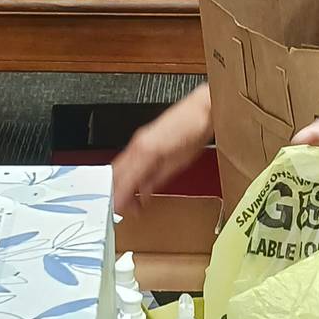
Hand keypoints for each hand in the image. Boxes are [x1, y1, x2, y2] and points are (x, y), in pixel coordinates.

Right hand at [112, 84, 213, 213]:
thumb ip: (157, 179)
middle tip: (124, 209)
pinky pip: (128, 159)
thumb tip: (144, 194)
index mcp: (145, 151)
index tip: (117, 210)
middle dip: (116, 193)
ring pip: (119, 166)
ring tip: (130, 200)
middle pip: (116, 173)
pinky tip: (135, 183)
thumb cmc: (195, 130)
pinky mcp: (143, 138)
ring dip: (120, 184)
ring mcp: (139, 140)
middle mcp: (138, 144)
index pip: (123, 180)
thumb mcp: (179, 163)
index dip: (118, 198)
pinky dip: (127, 174)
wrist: (202, 108)